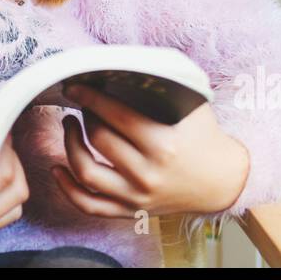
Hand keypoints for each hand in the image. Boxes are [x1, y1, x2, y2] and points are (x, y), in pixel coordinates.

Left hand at [51, 83, 249, 219]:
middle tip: (81, 103)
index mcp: (163, 144)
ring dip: (70, 145)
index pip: (115, 116)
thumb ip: (162, 88)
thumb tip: (122, 69)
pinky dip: (67, 189)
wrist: (223, 181)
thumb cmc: (204, 137)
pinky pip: (90, 205)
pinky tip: (58, 168)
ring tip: (69, 125)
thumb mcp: (192, 106)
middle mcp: (148, 173)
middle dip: (84, 116)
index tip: (75, 86)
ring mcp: (137, 196)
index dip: (90, 97)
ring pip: (87, 173)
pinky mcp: (131, 211)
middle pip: (98, 140)